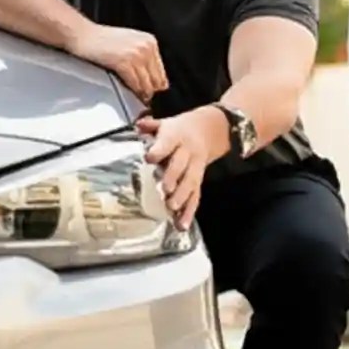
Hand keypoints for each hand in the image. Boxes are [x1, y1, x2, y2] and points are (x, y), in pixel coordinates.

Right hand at [67, 23, 167, 102]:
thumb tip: (152, 77)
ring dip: (142, 94)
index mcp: (150, 41)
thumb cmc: (102, 39)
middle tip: (144, 98)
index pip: (162, 71)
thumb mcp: (130, 41)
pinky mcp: (123, 62)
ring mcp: (136, 54)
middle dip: (150, 91)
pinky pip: (134, 84)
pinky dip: (133, 91)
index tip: (151, 92)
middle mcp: (146, 47)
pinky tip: (130, 93)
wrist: (83, 34)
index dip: (156, 84)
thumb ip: (143, 55)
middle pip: (157, 79)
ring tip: (138, 98)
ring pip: (147, 84)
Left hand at [136, 107, 228, 229]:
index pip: (168, 143)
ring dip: (182, 197)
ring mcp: (194, 168)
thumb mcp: (166, 123)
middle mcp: (187, 152)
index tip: (150, 158)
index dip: (159, 150)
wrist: (210, 130)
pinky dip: (189, 212)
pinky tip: (181, 225)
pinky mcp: (199, 181)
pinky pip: (195, 196)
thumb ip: (151, 126)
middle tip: (165, 190)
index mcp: (176, 136)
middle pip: (181, 165)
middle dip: (173, 177)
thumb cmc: (180, 130)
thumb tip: (138, 125)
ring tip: (172, 208)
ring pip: (190, 183)